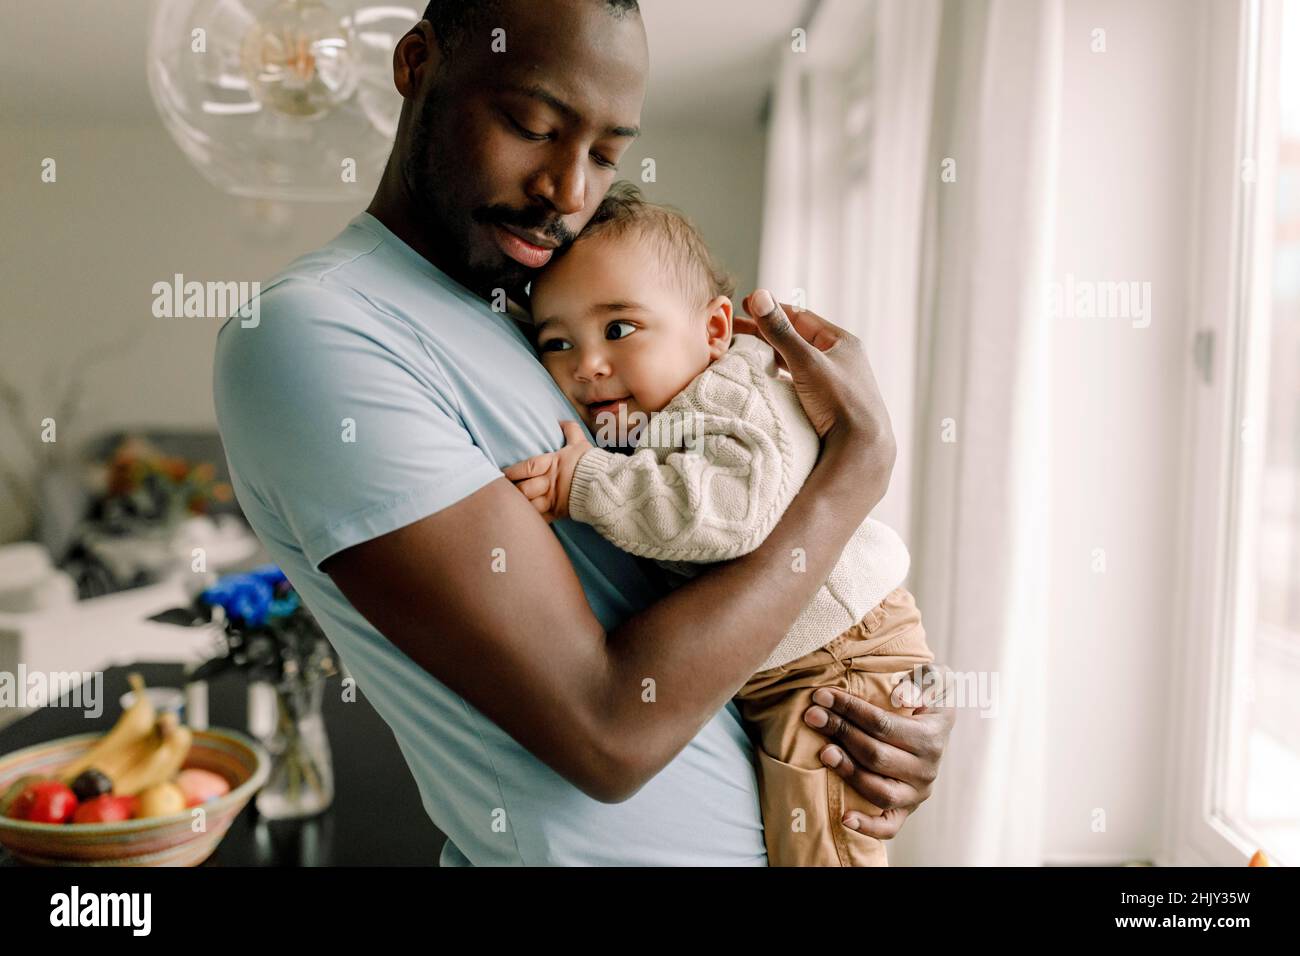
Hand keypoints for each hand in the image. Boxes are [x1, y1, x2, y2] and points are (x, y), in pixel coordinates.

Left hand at [503, 420, 590, 522]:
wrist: (608, 485)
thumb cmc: (591, 463)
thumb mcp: (580, 444)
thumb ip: (570, 431)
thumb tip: (561, 421)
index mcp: (553, 464)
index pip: (527, 467)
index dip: (513, 471)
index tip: (503, 473)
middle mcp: (550, 483)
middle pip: (524, 489)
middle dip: (514, 490)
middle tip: (504, 489)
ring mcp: (553, 500)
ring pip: (529, 505)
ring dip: (519, 504)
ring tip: (510, 503)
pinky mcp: (558, 513)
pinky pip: (539, 518)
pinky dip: (531, 517)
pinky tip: (524, 517)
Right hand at [736, 290, 893, 464]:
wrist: (861, 447)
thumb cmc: (840, 400)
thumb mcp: (806, 361)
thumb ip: (780, 331)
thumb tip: (759, 296)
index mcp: (842, 343)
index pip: (801, 317)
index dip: (772, 310)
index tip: (746, 304)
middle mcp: (841, 360)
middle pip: (797, 339)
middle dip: (767, 333)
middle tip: (737, 328)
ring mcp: (835, 383)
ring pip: (798, 362)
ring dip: (773, 355)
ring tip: (747, 352)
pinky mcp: (828, 405)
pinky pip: (799, 382)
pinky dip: (781, 376)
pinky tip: (768, 380)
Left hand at [803, 662, 956, 838]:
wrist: (936, 727)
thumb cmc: (926, 698)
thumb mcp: (935, 680)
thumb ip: (925, 681)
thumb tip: (901, 695)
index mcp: (932, 735)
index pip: (883, 724)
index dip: (850, 709)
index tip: (821, 696)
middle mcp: (927, 768)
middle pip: (875, 754)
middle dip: (840, 732)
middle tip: (812, 716)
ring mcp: (916, 793)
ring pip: (879, 790)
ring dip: (848, 771)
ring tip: (823, 753)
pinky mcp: (906, 810)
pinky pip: (889, 826)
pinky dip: (868, 826)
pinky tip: (844, 818)